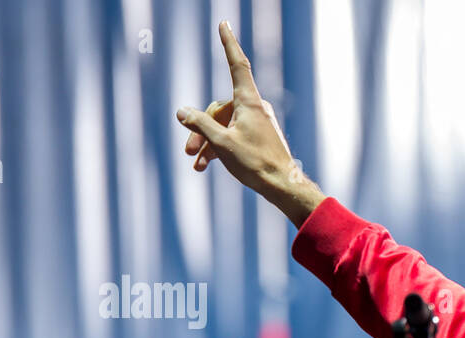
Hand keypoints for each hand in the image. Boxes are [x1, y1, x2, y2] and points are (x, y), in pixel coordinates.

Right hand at [175, 20, 322, 225]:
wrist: (283, 186)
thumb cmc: (256, 163)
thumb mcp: (221, 143)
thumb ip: (200, 124)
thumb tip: (181, 111)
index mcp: (249, 102)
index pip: (237, 64)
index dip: (228, 44)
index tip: (224, 24)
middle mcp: (254, 108)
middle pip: (219, 108)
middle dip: (200, 127)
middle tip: (188, 150)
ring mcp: (256, 123)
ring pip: (223, 124)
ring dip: (207, 142)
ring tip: (195, 162)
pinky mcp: (257, 138)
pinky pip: (233, 135)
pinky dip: (219, 148)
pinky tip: (204, 165)